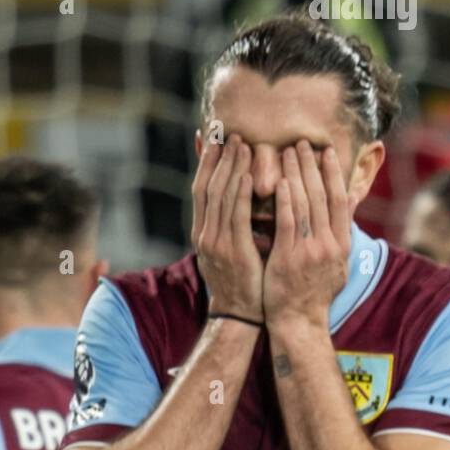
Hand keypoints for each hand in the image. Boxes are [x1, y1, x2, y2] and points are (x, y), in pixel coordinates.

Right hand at [192, 134, 262, 322]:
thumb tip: (236, 201)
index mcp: (202, 234)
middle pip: (209, 187)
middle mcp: (205, 235)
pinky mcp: (234, 252)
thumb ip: (230, 225)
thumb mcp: (228, 251)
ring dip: (232, 168)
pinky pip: (236, 216)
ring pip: (221, 197)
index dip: (207, 163)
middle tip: (231, 134)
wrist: (239, 315)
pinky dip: (240, 193)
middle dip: (220, 159)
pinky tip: (248, 175)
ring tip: (242, 145)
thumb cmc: (240, 283)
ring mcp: (217, 244)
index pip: (201, 190)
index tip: (215, 140)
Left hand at [263, 142, 350, 329]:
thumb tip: (348, 208)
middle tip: (302, 142)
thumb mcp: (336, 264)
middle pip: (323, 196)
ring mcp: (310, 251)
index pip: (341, 200)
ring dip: (297, 174)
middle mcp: (329, 245)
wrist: (298, 322)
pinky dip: (286, 200)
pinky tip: (281, 181)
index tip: (325, 152)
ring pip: (306, 204)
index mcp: (342, 244)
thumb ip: (339, 236)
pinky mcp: (289, 258)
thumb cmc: (313, 293)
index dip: (334, 173)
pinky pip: (288, 223)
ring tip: (287, 152)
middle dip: (312, 166)